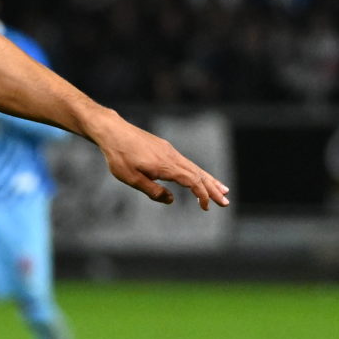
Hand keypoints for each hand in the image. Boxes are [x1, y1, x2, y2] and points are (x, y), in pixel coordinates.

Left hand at [92, 114, 231, 209]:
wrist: (112, 131)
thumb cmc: (119, 156)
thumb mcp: (131, 179)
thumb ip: (152, 191)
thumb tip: (171, 200)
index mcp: (166, 166)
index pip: (192, 181)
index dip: (202, 195)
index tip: (206, 207)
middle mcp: (172, 157)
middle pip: (199, 174)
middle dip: (213, 189)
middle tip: (226, 202)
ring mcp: (170, 151)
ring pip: (194, 167)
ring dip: (209, 180)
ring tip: (222, 190)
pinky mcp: (165, 149)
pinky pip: (186, 162)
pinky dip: (197, 172)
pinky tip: (199, 177)